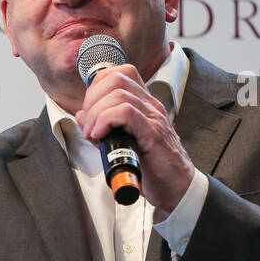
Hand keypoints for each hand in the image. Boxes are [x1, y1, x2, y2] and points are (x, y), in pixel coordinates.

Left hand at [76, 64, 194, 211]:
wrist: (176, 187)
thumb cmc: (152, 167)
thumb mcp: (121, 143)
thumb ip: (102, 127)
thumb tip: (82, 115)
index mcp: (143, 104)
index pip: (119, 73)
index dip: (97, 85)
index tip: (89, 109)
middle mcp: (150, 105)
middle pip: (116, 77)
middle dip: (92, 98)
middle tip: (89, 123)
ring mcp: (153, 117)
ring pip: (118, 94)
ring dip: (96, 113)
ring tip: (93, 133)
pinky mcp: (153, 133)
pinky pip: (126, 112)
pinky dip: (105, 121)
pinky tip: (100, 135)